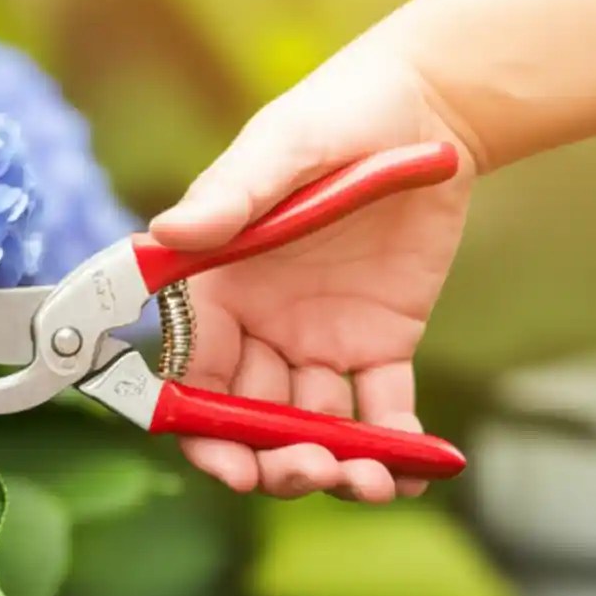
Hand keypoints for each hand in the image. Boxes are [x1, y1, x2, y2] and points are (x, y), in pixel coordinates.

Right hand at [149, 41, 476, 502]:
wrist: (426, 114)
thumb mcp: (281, 150)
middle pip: (248, 413)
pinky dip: (394, 444)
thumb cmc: (336, 117)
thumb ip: (231, 196)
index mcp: (217, 286)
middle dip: (270, 458)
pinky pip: (380, 408)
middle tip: (306, 473)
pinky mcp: (377, 343)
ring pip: (311, 422)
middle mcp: (257, 324)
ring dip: (332, 463)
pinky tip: (410, 470)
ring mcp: (316, 339)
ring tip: (366, 481)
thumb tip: (168, 233)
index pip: (193, 373)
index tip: (230, 466)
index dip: (202, 428)